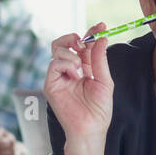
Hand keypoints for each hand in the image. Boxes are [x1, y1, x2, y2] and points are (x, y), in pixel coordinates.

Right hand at [44, 25, 113, 142]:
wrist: (90, 129)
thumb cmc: (99, 110)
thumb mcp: (104, 81)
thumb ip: (100, 59)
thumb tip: (101, 38)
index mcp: (83, 68)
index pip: (84, 45)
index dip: (91, 33)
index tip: (101, 25)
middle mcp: (69, 70)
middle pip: (64, 43)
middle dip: (74, 37)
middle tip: (83, 43)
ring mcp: (59, 76)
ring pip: (57, 49)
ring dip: (70, 53)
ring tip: (79, 68)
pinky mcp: (50, 84)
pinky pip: (54, 64)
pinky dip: (65, 64)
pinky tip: (74, 74)